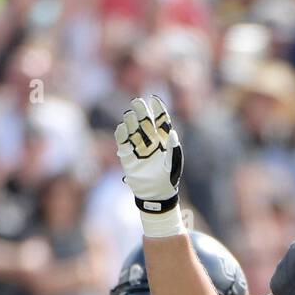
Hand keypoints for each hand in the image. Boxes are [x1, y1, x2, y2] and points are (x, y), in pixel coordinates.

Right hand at [115, 95, 182, 214]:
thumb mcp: (173, 164)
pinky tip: (122, 128)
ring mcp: (138, 147)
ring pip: (132, 128)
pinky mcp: (127, 155)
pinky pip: (122, 141)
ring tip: (130, 116)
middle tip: (137, 102)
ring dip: (131, 120)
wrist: (155, 195)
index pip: (160, 120)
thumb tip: (172, 132)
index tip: (153, 99)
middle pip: (144, 120)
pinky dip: (121, 134)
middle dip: (141, 110)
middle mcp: (150, 140)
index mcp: (162, 139)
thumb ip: (172, 148)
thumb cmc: (168, 180)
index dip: (157, 109)